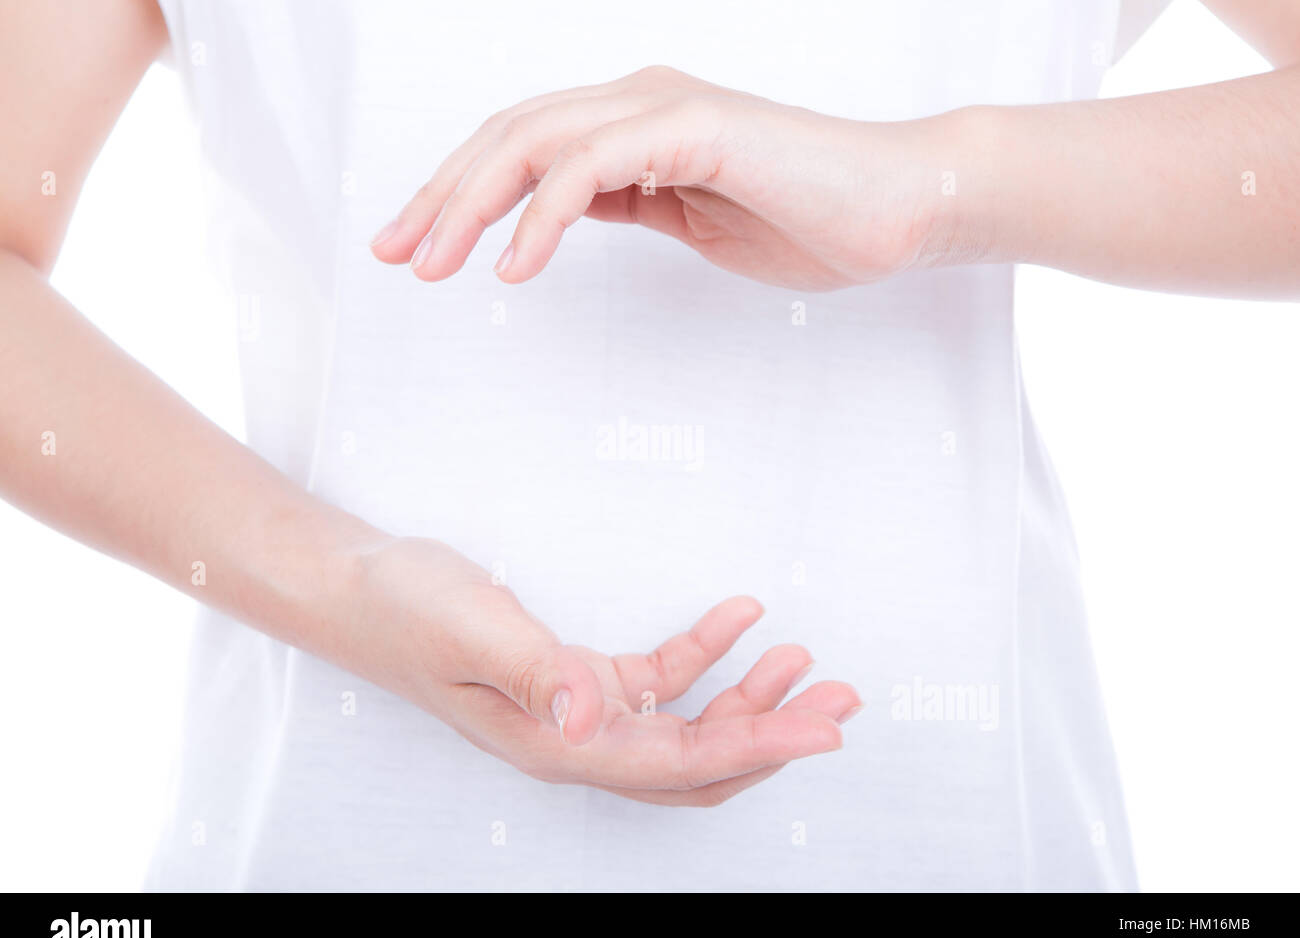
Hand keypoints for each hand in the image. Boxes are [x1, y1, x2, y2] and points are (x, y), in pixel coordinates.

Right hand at [333, 536, 859, 805]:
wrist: (358, 589)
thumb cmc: (403, 609)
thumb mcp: (471, 628)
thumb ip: (536, 671)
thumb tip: (591, 716)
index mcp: (558, 744)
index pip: (682, 762)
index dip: (762, 746)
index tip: (826, 728)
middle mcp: (577, 741)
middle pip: (701, 762)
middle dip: (778, 735)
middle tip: (842, 700)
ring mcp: (579, 713)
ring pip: (688, 727)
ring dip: (751, 699)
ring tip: (807, 663)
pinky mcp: (576, 679)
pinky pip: (659, 678)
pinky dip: (706, 653)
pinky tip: (737, 617)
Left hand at [371, 66, 952, 290]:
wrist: (902, 205)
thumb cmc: (808, 218)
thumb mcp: (690, 218)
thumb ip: (628, 204)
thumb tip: (562, 217)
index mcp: (633, 124)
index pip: (521, 149)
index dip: (458, 194)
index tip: (415, 246)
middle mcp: (638, 102)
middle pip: (507, 135)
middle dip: (439, 197)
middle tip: (395, 254)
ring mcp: (665, 108)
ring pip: (535, 140)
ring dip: (471, 204)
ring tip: (434, 265)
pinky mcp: (695, 129)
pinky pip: (595, 166)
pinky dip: (544, 214)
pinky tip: (516, 264)